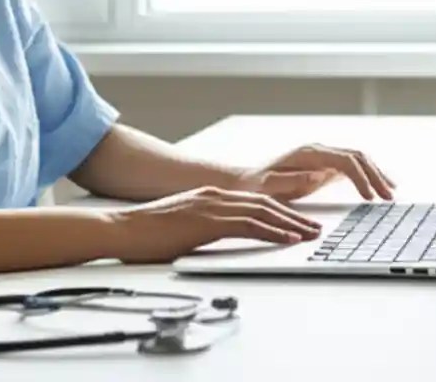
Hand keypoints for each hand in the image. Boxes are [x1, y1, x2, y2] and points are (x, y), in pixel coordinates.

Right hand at [107, 186, 322, 262]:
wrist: (120, 230)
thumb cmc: (145, 234)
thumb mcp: (182, 227)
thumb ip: (205, 227)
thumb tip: (219, 238)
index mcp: (209, 196)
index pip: (254, 202)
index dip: (280, 212)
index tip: (298, 223)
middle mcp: (214, 196)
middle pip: (265, 204)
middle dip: (293, 217)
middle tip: (315, 228)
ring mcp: (211, 206)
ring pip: (262, 212)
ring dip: (290, 224)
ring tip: (310, 235)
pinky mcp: (208, 221)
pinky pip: (248, 225)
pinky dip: (272, 232)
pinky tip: (287, 239)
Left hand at [234, 144, 396, 201]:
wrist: (248, 183)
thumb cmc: (256, 187)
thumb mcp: (269, 186)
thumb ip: (292, 180)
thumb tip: (319, 174)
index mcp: (309, 154)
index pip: (345, 161)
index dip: (360, 178)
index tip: (369, 197)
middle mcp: (319, 151)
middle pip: (357, 157)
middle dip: (375, 176)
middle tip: (388, 197)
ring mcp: (324, 157)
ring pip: (358, 160)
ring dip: (375, 174)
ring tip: (390, 192)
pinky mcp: (325, 166)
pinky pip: (353, 168)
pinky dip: (368, 176)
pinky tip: (378, 187)